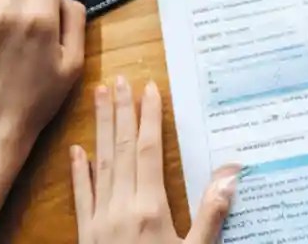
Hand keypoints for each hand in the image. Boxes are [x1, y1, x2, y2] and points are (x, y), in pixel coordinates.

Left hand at [70, 77, 239, 243]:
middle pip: (121, 150)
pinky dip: (79, 172)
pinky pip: (81, 197)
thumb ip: (212, 214)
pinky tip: (76, 151)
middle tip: (119, 79)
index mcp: (150, 209)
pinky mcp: (85, 235)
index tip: (149, 89)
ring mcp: (99, 220)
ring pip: (100, 165)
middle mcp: (121, 208)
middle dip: (120, 112)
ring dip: (99, 130)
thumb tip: (231, 174)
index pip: (147, 151)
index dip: (148, 118)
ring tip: (98, 97)